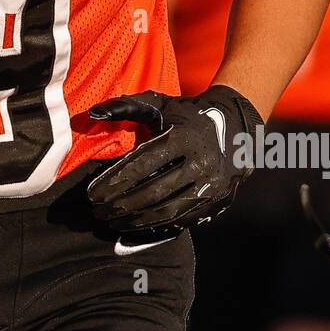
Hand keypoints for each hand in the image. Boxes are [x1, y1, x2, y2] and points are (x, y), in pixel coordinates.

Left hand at [87, 85, 261, 238]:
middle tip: (98, 212)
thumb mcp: (159, 104)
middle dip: (121, 205)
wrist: (236, 127)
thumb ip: (125, 107)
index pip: (142, 165)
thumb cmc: (188, 115)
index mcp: (184, 137)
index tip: (92, 194)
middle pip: (153, 192)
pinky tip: (136, 225)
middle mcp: (201, 163)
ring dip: (135, 220)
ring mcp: (212, 185)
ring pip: (167, 211)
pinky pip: (182, 220)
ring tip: (112, 222)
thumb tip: (93, 113)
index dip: (114, 182)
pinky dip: (156, 226)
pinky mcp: (217, 201)